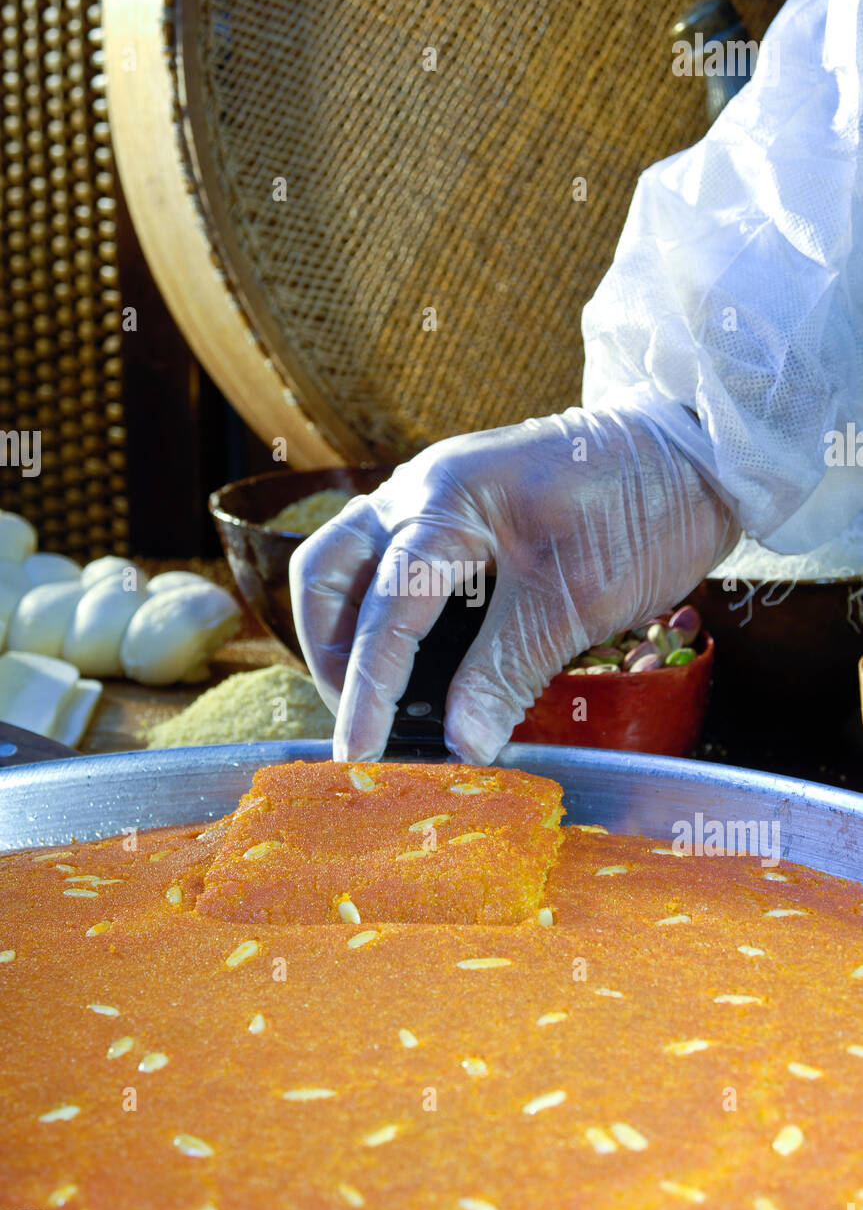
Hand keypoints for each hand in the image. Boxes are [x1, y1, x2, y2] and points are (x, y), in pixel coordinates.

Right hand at [290, 407, 737, 762]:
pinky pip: (395, 571)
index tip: (358, 753)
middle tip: (360, 718)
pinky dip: (393, 623)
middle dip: (331, 651)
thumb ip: (508, 670)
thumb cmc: (643, 506)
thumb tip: (462, 745)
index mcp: (447, 500)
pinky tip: (423, 671)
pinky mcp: (459, 521)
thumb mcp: (579, 598)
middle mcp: (422, 492)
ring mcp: (434, 501)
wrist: (696, 456)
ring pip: (350, 567)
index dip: (368, 689)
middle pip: (327, 572)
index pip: (387, 608)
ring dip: (353, 635)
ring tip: (385, 703)